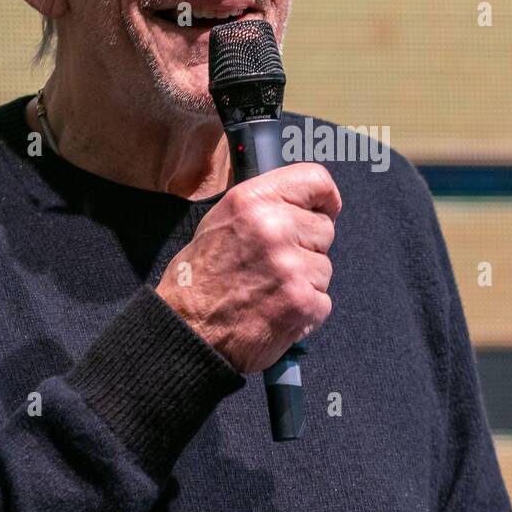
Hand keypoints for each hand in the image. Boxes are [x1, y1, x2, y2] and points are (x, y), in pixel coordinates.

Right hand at [156, 163, 341, 374]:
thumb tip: (304, 201)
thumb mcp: (222, 220)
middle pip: (325, 228)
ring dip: (304, 280)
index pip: (316, 180)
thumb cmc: (199, 280)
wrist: (187, 331)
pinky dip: (304, 309)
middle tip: (272, 264)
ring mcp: (291, 267)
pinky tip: (275, 310)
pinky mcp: (302, 302)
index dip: (324, 198)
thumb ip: (265, 206)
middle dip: (306, 246)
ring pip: (325, 267)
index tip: (324, 209)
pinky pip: (323, 300)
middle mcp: (274, 228)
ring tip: (268, 289)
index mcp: (252, 201)